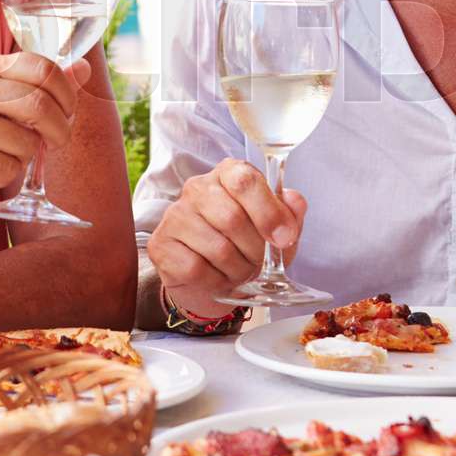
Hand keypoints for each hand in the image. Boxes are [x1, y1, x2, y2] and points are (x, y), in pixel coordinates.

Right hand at [0, 51, 90, 207]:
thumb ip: (37, 83)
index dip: (67, 94)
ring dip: (25, 159)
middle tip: (55, 144)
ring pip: (26, 143)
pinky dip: (5, 177)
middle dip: (59, 132)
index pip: (43, 67)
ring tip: (4, 157)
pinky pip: (5, 169)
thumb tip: (85, 67)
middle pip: (39, 106)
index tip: (67, 113)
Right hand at [147, 158, 307, 318]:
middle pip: (233, 218)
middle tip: (259, 262)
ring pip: (217, 248)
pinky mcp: (161, 245)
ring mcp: (175, 215)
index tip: (284, 238)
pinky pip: (196, 269)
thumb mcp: (276, 230)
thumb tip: (295, 201)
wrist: (211, 279)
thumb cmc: (246, 246)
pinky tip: (218, 277)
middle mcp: (197, 188)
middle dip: (255, 250)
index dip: (268, 212)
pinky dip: (216, 281)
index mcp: (229, 174)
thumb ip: (290, 213)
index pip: (245, 180)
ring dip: (238, 269)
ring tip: (240, 271)